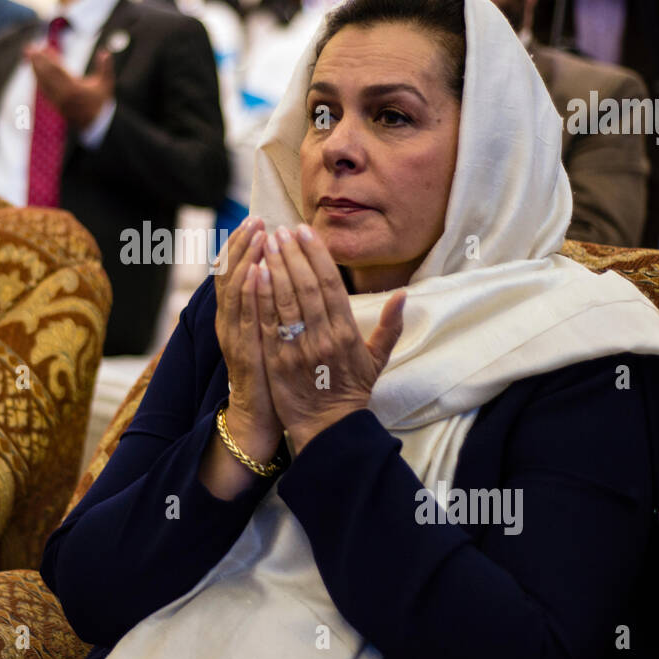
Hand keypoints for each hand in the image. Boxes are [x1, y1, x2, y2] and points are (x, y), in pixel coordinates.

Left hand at [25, 44, 113, 128]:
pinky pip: (43, 89)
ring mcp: (57, 100)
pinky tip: (35, 70)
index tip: (42, 47)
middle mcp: (63, 95)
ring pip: (42, 82)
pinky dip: (38, 78)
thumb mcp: (106, 84)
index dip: (48, 58)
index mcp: (74, 88)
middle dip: (37, 61)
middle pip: (46, 74)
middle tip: (29, 48)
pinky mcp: (54, 104)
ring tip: (29, 56)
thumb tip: (106, 52)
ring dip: (35, 68)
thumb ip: (105, 67)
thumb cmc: (100, 102)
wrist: (95, 124)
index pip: (57, 70)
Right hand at [213, 215, 282, 459]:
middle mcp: (228, 321)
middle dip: (242, 245)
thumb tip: (276, 271)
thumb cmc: (270, 371)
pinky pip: (244, 317)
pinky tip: (257, 272)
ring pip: (235, 290)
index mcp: (235, 315)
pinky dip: (249, 292)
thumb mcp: (266, 332)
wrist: (259, 415)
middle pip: (229, 274)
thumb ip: (267, 303)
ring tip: (259, 237)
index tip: (255, 221)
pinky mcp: (243, 352)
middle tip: (256, 220)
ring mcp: (233, 336)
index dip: (241, 245)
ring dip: (246, 260)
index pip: (233, 271)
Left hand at [255, 224, 404, 452]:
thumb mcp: (377, 359)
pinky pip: (268, 323)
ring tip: (267, 243)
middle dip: (293, 254)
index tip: (304, 232)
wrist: (327, 428)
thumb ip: (390, 326)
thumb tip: (404, 294)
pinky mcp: (277, 360)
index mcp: (347, 333)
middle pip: (306, 286)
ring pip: (286, 300)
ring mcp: (299, 348)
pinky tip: (254, 274)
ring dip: (276, 267)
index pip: (331, 284)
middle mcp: (324, 337)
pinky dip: (261, 296)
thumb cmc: (352, 391)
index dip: (316, 255)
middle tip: (281, 230)